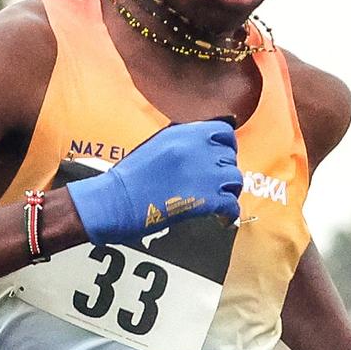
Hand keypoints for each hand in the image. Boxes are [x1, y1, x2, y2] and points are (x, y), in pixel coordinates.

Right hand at [65, 119, 239, 247]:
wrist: (115, 201)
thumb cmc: (128, 177)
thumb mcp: (156, 144)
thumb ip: (181, 140)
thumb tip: (200, 144)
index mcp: (185, 133)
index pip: (223, 130)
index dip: (227, 144)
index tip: (223, 154)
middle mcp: (198, 149)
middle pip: (230, 156)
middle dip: (226, 169)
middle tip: (218, 182)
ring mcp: (204, 174)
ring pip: (235, 179)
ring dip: (230, 190)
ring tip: (221, 201)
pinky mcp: (205, 199)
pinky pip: (231, 205)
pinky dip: (229, 213)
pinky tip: (222, 219)